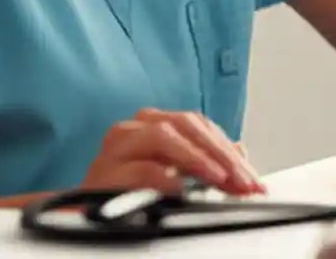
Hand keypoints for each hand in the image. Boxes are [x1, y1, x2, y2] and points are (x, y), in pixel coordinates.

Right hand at [79, 108, 266, 195]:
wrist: (81, 211)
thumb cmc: (128, 189)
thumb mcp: (173, 172)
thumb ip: (205, 160)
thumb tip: (241, 153)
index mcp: (156, 122)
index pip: (202, 127)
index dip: (231, 151)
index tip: (253, 179)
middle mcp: (137, 126)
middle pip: (187, 126)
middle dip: (221, 156)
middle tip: (244, 183)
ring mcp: (119, 145)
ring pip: (163, 137)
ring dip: (196, 159)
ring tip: (220, 179)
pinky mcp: (104, 170)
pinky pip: (138, 169)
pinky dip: (163, 177)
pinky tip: (181, 189)